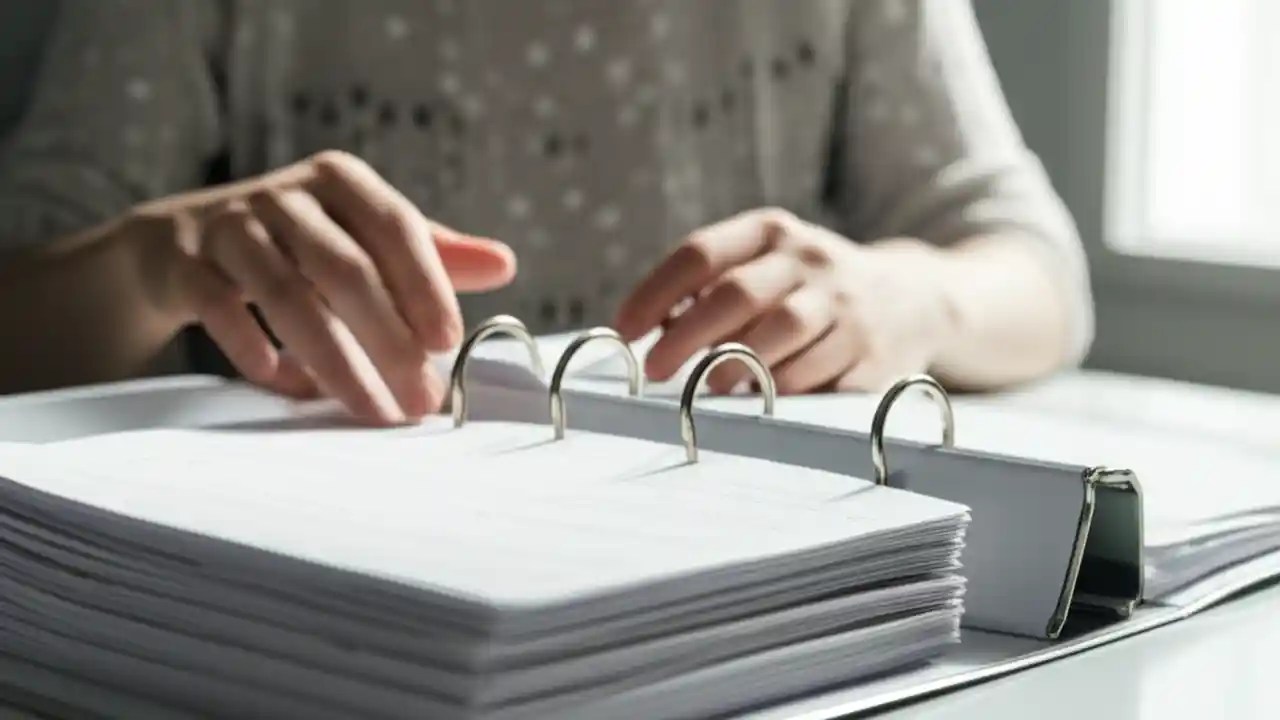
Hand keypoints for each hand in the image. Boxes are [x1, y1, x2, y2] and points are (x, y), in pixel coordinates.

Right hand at [132, 151, 514, 423]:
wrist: (176, 245)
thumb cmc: (295, 245)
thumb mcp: (361, 236)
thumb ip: (431, 254)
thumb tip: (505, 264)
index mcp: (341, 182)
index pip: (395, 226)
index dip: (425, 283)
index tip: (448, 341)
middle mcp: (285, 195)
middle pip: (346, 268)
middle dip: (389, 340)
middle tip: (421, 398)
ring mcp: (227, 225)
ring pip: (285, 295)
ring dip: (335, 362)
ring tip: (374, 410)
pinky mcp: (183, 264)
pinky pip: (222, 310)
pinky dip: (256, 350)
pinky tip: (289, 386)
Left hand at [615, 208, 957, 394]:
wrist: (915, 300)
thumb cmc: (812, 288)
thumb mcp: (767, 266)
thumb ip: (711, 289)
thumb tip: (649, 331)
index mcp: (772, 231)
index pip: (700, 254)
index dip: (655, 293)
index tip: (625, 330)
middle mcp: (810, 259)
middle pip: (736, 294)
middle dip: (686, 336)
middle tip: (654, 368)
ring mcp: (845, 303)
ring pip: (782, 331)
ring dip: (735, 364)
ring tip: (707, 386)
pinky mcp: (872, 349)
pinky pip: (818, 374)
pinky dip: (782, 390)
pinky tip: (759, 400)